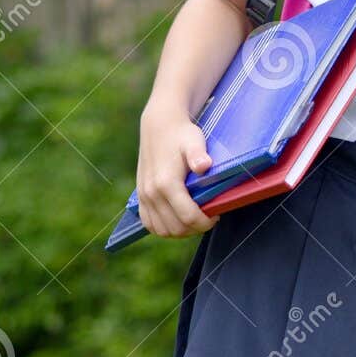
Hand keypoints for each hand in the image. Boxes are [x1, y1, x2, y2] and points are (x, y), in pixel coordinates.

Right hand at [136, 100, 218, 236]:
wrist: (160, 125)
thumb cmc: (182, 134)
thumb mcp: (194, 140)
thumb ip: (198, 154)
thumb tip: (204, 166)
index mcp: (166, 183)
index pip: (188, 217)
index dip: (205, 222)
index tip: (215, 215)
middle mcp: (152, 193)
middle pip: (176, 228)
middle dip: (195, 228)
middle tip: (207, 218)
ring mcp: (144, 196)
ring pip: (162, 230)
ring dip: (180, 231)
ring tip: (194, 219)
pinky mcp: (140, 196)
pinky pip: (149, 224)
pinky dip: (163, 228)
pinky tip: (177, 219)